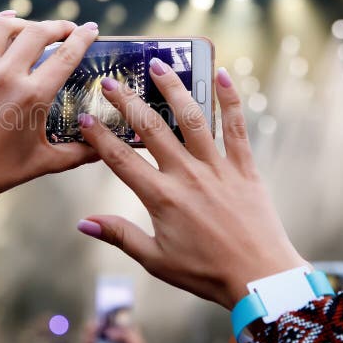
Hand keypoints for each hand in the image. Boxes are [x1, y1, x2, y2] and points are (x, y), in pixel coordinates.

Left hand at [0, 11, 99, 224]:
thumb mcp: (43, 163)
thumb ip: (78, 153)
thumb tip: (103, 150)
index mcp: (32, 97)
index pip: (66, 56)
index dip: (82, 38)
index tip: (91, 29)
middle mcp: (5, 76)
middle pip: (38, 33)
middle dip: (58, 26)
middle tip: (67, 30)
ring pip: (4, 26)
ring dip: (26, 22)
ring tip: (35, 28)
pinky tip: (4, 20)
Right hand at [75, 62, 307, 308]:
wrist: (259, 278)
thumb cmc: (206, 272)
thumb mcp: (155, 260)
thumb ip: (119, 236)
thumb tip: (83, 223)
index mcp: (162, 197)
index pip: (121, 159)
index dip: (100, 137)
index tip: (85, 118)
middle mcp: (187, 174)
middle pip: (150, 128)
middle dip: (126, 102)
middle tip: (109, 82)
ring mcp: (217, 167)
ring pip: (191, 117)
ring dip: (172, 88)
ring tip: (157, 64)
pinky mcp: (244, 167)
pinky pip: (237, 126)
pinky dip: (230, 99)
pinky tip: (221, 75)